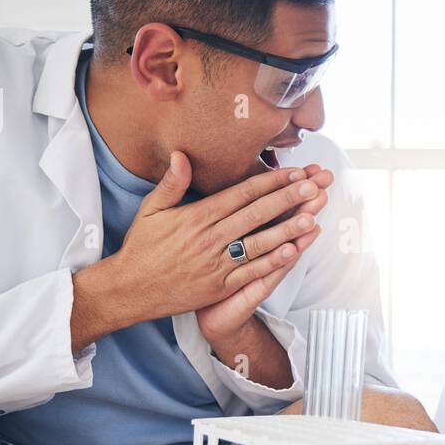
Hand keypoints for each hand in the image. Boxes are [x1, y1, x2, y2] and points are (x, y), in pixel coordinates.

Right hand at [70, 154, 331, 351]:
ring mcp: (216, 263)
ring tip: (312, 216)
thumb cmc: (142, 247)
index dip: (271, 182)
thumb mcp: (151, 210)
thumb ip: (171, 183)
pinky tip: (292, 251)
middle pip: (256, 214)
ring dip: (287, 229)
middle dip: (288, 199)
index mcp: (197, 216)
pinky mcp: (219, 286)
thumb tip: (182, 154)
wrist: (130, 289)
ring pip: (259, 242)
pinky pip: (250, 272)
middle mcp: (210, 238)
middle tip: (315, 186)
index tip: (294, 173)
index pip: (241, 194)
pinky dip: (272, 262)